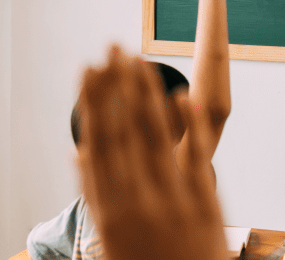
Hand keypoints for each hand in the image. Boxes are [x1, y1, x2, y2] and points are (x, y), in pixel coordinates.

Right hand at [77, 47, 226, 259]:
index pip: (97, 143)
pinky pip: (197, 157)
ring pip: (156, 135)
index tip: (87, 68)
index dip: (92, 102)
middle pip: (123, 131)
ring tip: (139, 60)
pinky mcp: (206, 206)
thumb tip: (78, 152)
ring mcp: (172, 202)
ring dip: (146, 94)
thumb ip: (96, 193)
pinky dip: (189, 124)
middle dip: (117, 85)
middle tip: (112, 48)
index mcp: (108, 211)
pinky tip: (180, 93)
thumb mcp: (108, 237)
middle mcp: (137, 202)